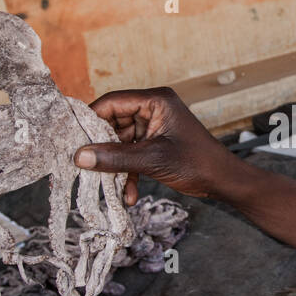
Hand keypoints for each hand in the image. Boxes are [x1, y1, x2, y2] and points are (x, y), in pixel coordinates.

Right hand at [74, 87, 242, 204]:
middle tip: (86, 166)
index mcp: (155, 100)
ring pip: (121, 142)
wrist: (223, 181)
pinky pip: (132, 153)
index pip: (112, 102)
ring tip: (109, 186)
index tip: (73, 139)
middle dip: (103, 148)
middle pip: (113, 123)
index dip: (91, 119)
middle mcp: (153, 108)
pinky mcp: (156, 143)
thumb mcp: (152, 160)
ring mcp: (154, 126)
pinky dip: (128, 172)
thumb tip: (79, 157)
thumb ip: (115, 158)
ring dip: (116, 166)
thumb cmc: (196, 163)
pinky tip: (128, 194)